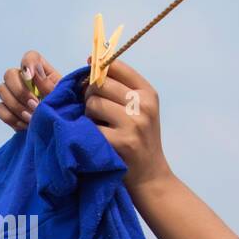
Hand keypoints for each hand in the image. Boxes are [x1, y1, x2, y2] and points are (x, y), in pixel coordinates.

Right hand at [0, 50, 60, 131]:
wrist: (58, 128)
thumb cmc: (63, 109)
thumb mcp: (62, 96)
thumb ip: (49, 85)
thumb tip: (32, 77)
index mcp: (41, 71)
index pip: (30, 57)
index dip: (28, 64)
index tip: (30, 77)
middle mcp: (23, 79)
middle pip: (9, 74)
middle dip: (20, 91)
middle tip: (34, 105)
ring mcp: (13, 93)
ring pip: (2, 90)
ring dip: (16, 106)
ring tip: (31, 118)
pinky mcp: (7, 109)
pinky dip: (11, 118)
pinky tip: (24, 124)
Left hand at [83, 59, 172, 191]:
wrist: (150, 176)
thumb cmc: (138, 140)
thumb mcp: (140, 110)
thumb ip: (119, 87)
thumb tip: (90, 61)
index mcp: (148, 93)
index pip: (116, 66)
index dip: (98, 69)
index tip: (90, 76)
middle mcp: (143, 105)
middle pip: (100, 84)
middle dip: (90, 95)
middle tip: (94, 110)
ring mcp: (133, 124)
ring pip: (93, 104)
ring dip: (88, 115)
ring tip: (98, 126)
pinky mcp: (120, 142)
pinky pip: (90, 126)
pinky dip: (88, 132)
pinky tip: (98, 140)